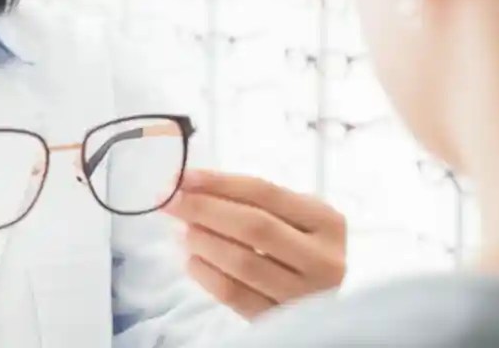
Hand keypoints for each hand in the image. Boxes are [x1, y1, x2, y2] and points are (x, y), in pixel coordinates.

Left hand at [163, 169, 346, 318]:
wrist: (323, 306)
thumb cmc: (300, 247)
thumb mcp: (293, 218)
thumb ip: (253, 201)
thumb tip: (191, 186)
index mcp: (327, 222)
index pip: (266, 193)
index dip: (220, 183)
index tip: (183, 178)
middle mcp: (323, 259)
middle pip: (254, 226)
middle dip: (205, 209)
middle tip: (171, 202)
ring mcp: (304, 295)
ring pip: (243, 262)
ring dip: (203, 242)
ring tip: (182, 231)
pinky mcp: (281, 321)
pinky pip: (234, 295)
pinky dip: (206, 274)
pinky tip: (191, 260)